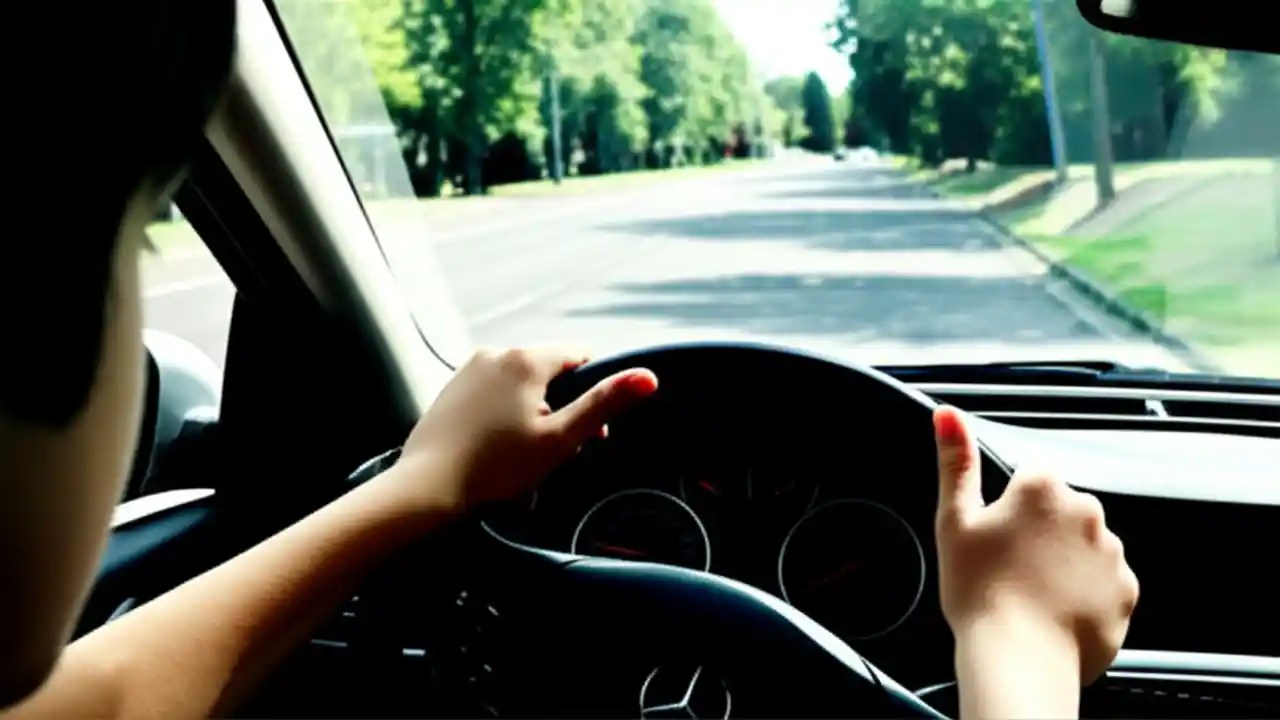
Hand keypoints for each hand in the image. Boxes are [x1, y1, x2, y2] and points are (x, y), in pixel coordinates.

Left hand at [395, 347, 657, 511]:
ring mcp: (470, 368)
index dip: (594, 393)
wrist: (427, 487)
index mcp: (526, 358)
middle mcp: (496, 352)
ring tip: (525, 451)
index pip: (581, 356)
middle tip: (557, 449)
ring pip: (523, 381)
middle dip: (563, 404)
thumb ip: (604, 403)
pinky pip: (495, 390)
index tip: (589, 432)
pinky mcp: (452, 387)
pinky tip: (498, 446)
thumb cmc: (495, 467)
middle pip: (551, 370)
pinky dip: (506, 411)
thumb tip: (648, 376)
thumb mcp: (560, 439)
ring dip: (536, 408)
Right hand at [933, 405, 1138, 683]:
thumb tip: (946, 412)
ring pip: (1084, 546)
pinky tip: (1055, 610)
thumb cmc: (980, 591)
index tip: (998, 534)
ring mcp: (1111, 553)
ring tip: (1031, 593)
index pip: (1032, 477)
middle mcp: (1086, 511)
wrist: (1018, 659)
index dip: (1011, 504)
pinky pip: (1104, 583)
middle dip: (1041, 531)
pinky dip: (1085, 593)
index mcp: (1043, 487)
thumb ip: (955, 461)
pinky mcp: (1126, 591)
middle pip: (1061, 510)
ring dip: (1064, 561)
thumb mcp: (954, 520)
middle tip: (1009, 566)